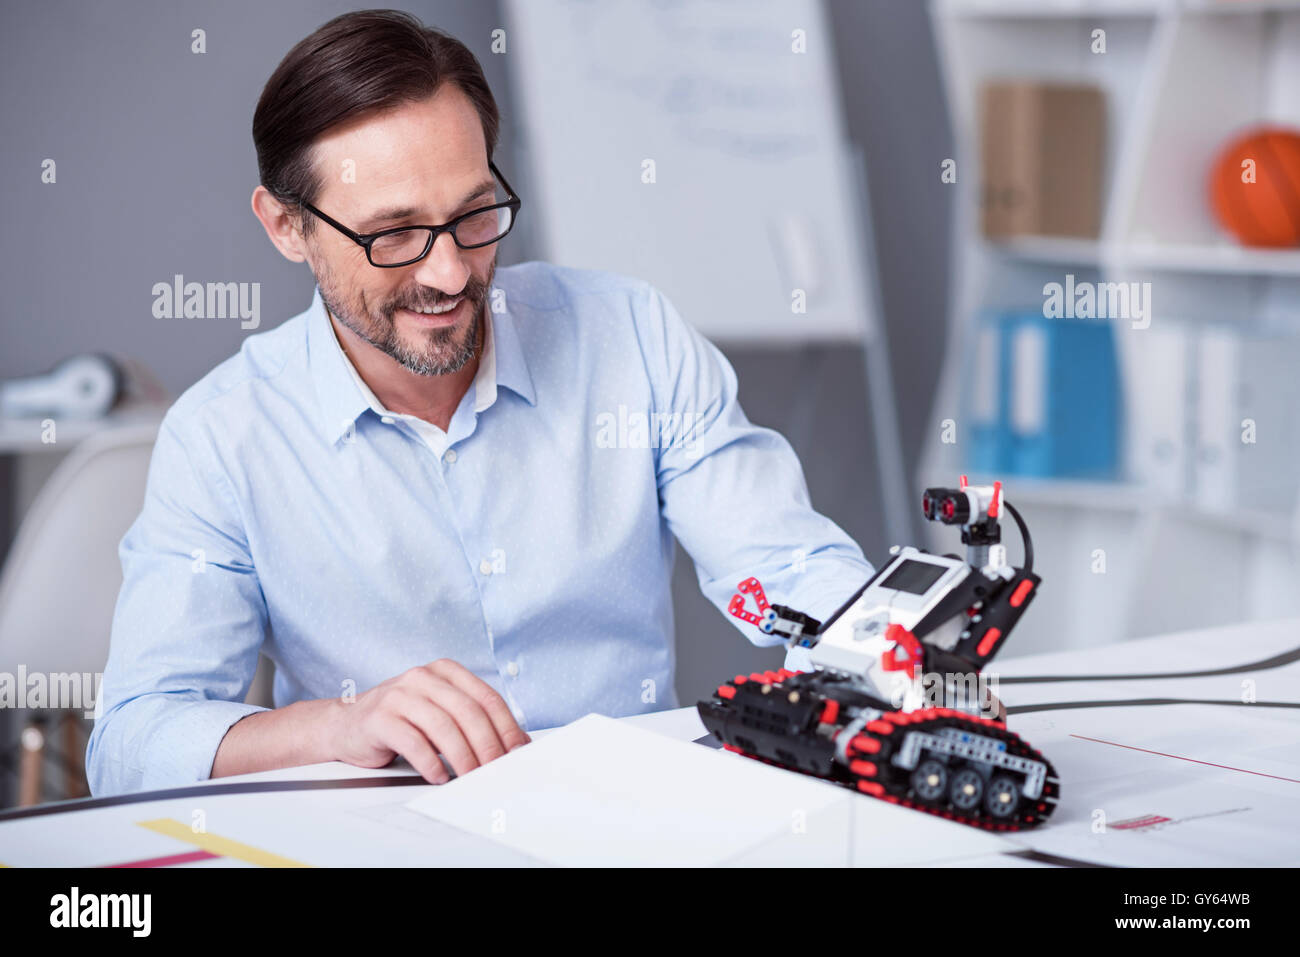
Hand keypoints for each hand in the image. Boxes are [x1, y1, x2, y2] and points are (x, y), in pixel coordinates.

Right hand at [329, 659, 530, 782]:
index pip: (486, 697)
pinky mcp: (380, 718)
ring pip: (443, 727)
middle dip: (488, 745)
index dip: (506, 726)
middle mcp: (422, 677)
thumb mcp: (440, 712)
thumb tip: (514, 743)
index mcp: (444, 671)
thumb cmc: (400, 719)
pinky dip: (431, 763)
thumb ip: (472, 721)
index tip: (517, 751)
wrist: (345, 724)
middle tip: (496, 769)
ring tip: (470, 776)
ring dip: (462, 757)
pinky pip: (413, 742)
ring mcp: (399, 695)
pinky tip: (439, 776)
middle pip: (468, 711)